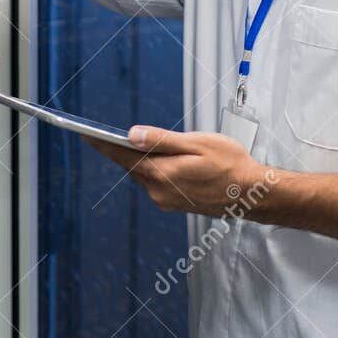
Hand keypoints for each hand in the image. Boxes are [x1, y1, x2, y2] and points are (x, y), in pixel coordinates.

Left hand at [85, 126, 275, 218]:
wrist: (251, 195)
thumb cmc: (230, 165)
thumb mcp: (196, 143)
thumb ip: (162, 140)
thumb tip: (132, 134)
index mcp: (161, 173)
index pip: (123, 155)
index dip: (102, 143)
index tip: (85, 134)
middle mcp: (158, 191)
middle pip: (133, 165)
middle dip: (125, 149)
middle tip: (110, 133)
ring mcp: (165, 200)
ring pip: (145, 174)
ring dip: (144, 159)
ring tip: (146, 143)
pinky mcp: (174, 204)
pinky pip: (156, 182)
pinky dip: (156, 170)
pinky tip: (168, 161)